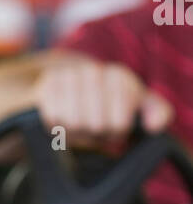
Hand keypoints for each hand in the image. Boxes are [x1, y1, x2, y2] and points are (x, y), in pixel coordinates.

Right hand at [35, 57, 172, 148]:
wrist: (69, 91)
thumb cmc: (108, 106)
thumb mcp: (137, 106)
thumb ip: (157, 112)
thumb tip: (154, 125)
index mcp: (119, 77)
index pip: (119, 122)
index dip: (115, 131)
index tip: (114, 125)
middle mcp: (94, 71)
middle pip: (96, 124)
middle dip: (95, 132)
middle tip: (94, 126)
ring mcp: (68, 76)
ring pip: (74, 122)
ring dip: (76, 131)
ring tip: (79, 124)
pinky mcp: (46, 84)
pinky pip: (53, 118)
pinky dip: (57, 126)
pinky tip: (63, 119)